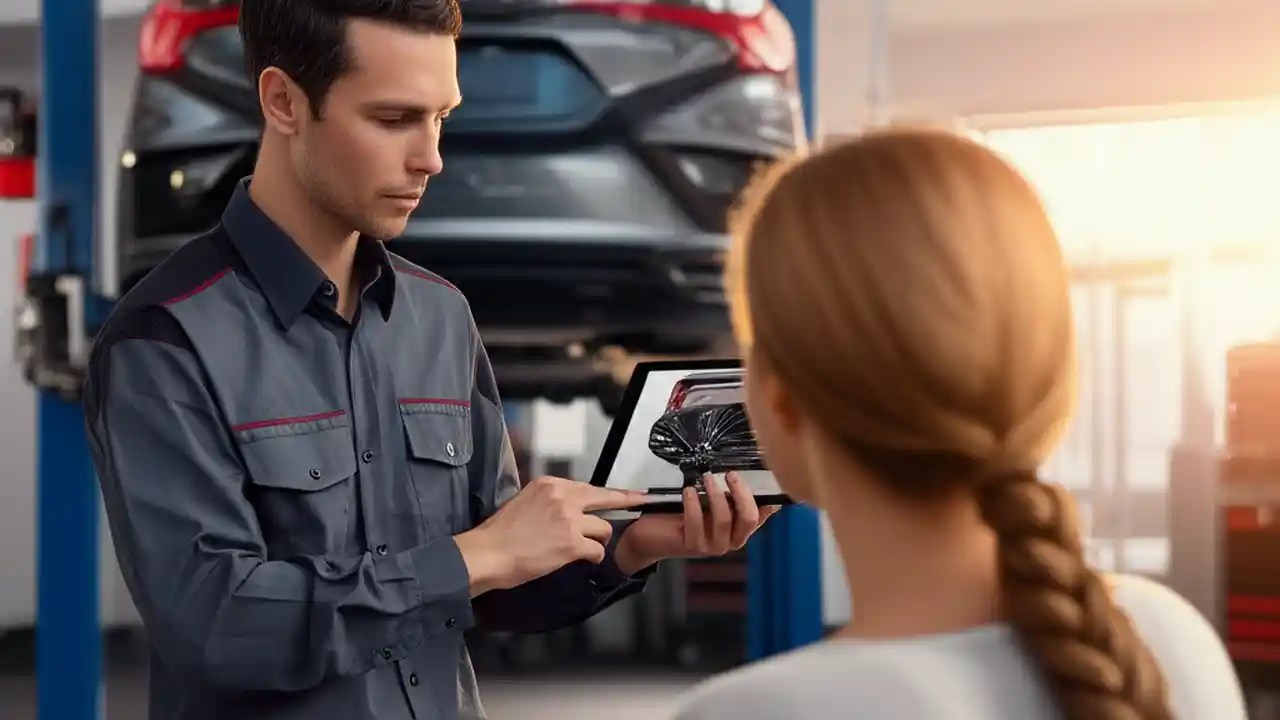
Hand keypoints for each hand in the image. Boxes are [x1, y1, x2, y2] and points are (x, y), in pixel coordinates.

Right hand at [454, 476, 645, 595]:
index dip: (610, 492)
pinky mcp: (571, 543)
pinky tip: (582, 559)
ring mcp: (568, 519)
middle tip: (640, 501)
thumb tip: (568, 510)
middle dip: (626, 500)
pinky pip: (596, 549)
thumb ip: (549, 501)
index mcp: (549, 485)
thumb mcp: (523, 502)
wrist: (487, 553)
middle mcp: (561, 497)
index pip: (588, 486)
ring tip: (583, 547)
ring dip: (598, 540)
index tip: (628, 492)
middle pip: (604, 498)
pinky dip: (592, 556)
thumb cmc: (499, 534)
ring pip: (603, 527)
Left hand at [613, 472, 780, 575]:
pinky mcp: (693, 546)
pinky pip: (697, 522)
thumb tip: (760, 488)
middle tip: (731, 474)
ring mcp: (712, 547)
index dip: (766, 502)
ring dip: (716, 495)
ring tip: (706, 478)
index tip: (764, 482)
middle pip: (748, 519)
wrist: (653, 536)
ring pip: (723, 520)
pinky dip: (693, 504)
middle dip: (741, 493)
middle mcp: (730, 542)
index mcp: (737, 530)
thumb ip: (732, 500)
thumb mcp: (710, 504)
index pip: (759, 517)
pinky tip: (688, 492)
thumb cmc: (684, 516)